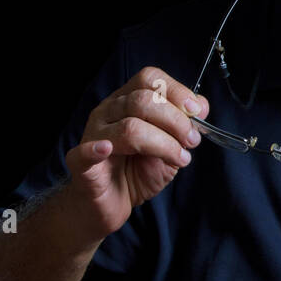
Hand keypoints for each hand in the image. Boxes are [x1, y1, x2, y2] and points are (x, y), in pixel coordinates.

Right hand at [62, 66, 208, 241]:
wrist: (113, 202)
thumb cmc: (139, 171)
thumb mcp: (171, 145)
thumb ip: (184, 125)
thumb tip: (201, 106)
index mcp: (128, 100)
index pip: (149, 79)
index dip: (176, 91)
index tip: (197, 112)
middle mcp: (108, 111)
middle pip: (143, 100)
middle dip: (176, 121)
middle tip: (191, 142)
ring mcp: (93, 135)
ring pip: (129, 127)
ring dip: (163, 143)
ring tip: (179, 158)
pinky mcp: (79, 162)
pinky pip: (85, 151)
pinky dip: (96, 149)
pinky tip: (108, 150)